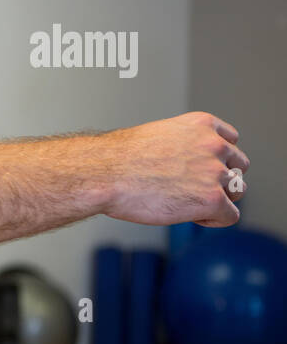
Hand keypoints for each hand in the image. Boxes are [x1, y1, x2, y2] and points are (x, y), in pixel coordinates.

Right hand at [103, 112, 249, 226]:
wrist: (104, 174)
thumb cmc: (118, 159)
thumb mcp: (156, 137)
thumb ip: (181, 146)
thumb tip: (186, 168)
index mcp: (201, 124)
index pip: (231, 140)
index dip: (216, 159)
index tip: (197, 170)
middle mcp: (214, 145)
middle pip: (239, 167)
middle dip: (219, 180)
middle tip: (189, 190)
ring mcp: (215, 172)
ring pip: (238, 191)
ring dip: (217, 199)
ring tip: (187, 204)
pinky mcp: (212, 199)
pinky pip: (230, 216)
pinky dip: (213, 220)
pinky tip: (190, 216)